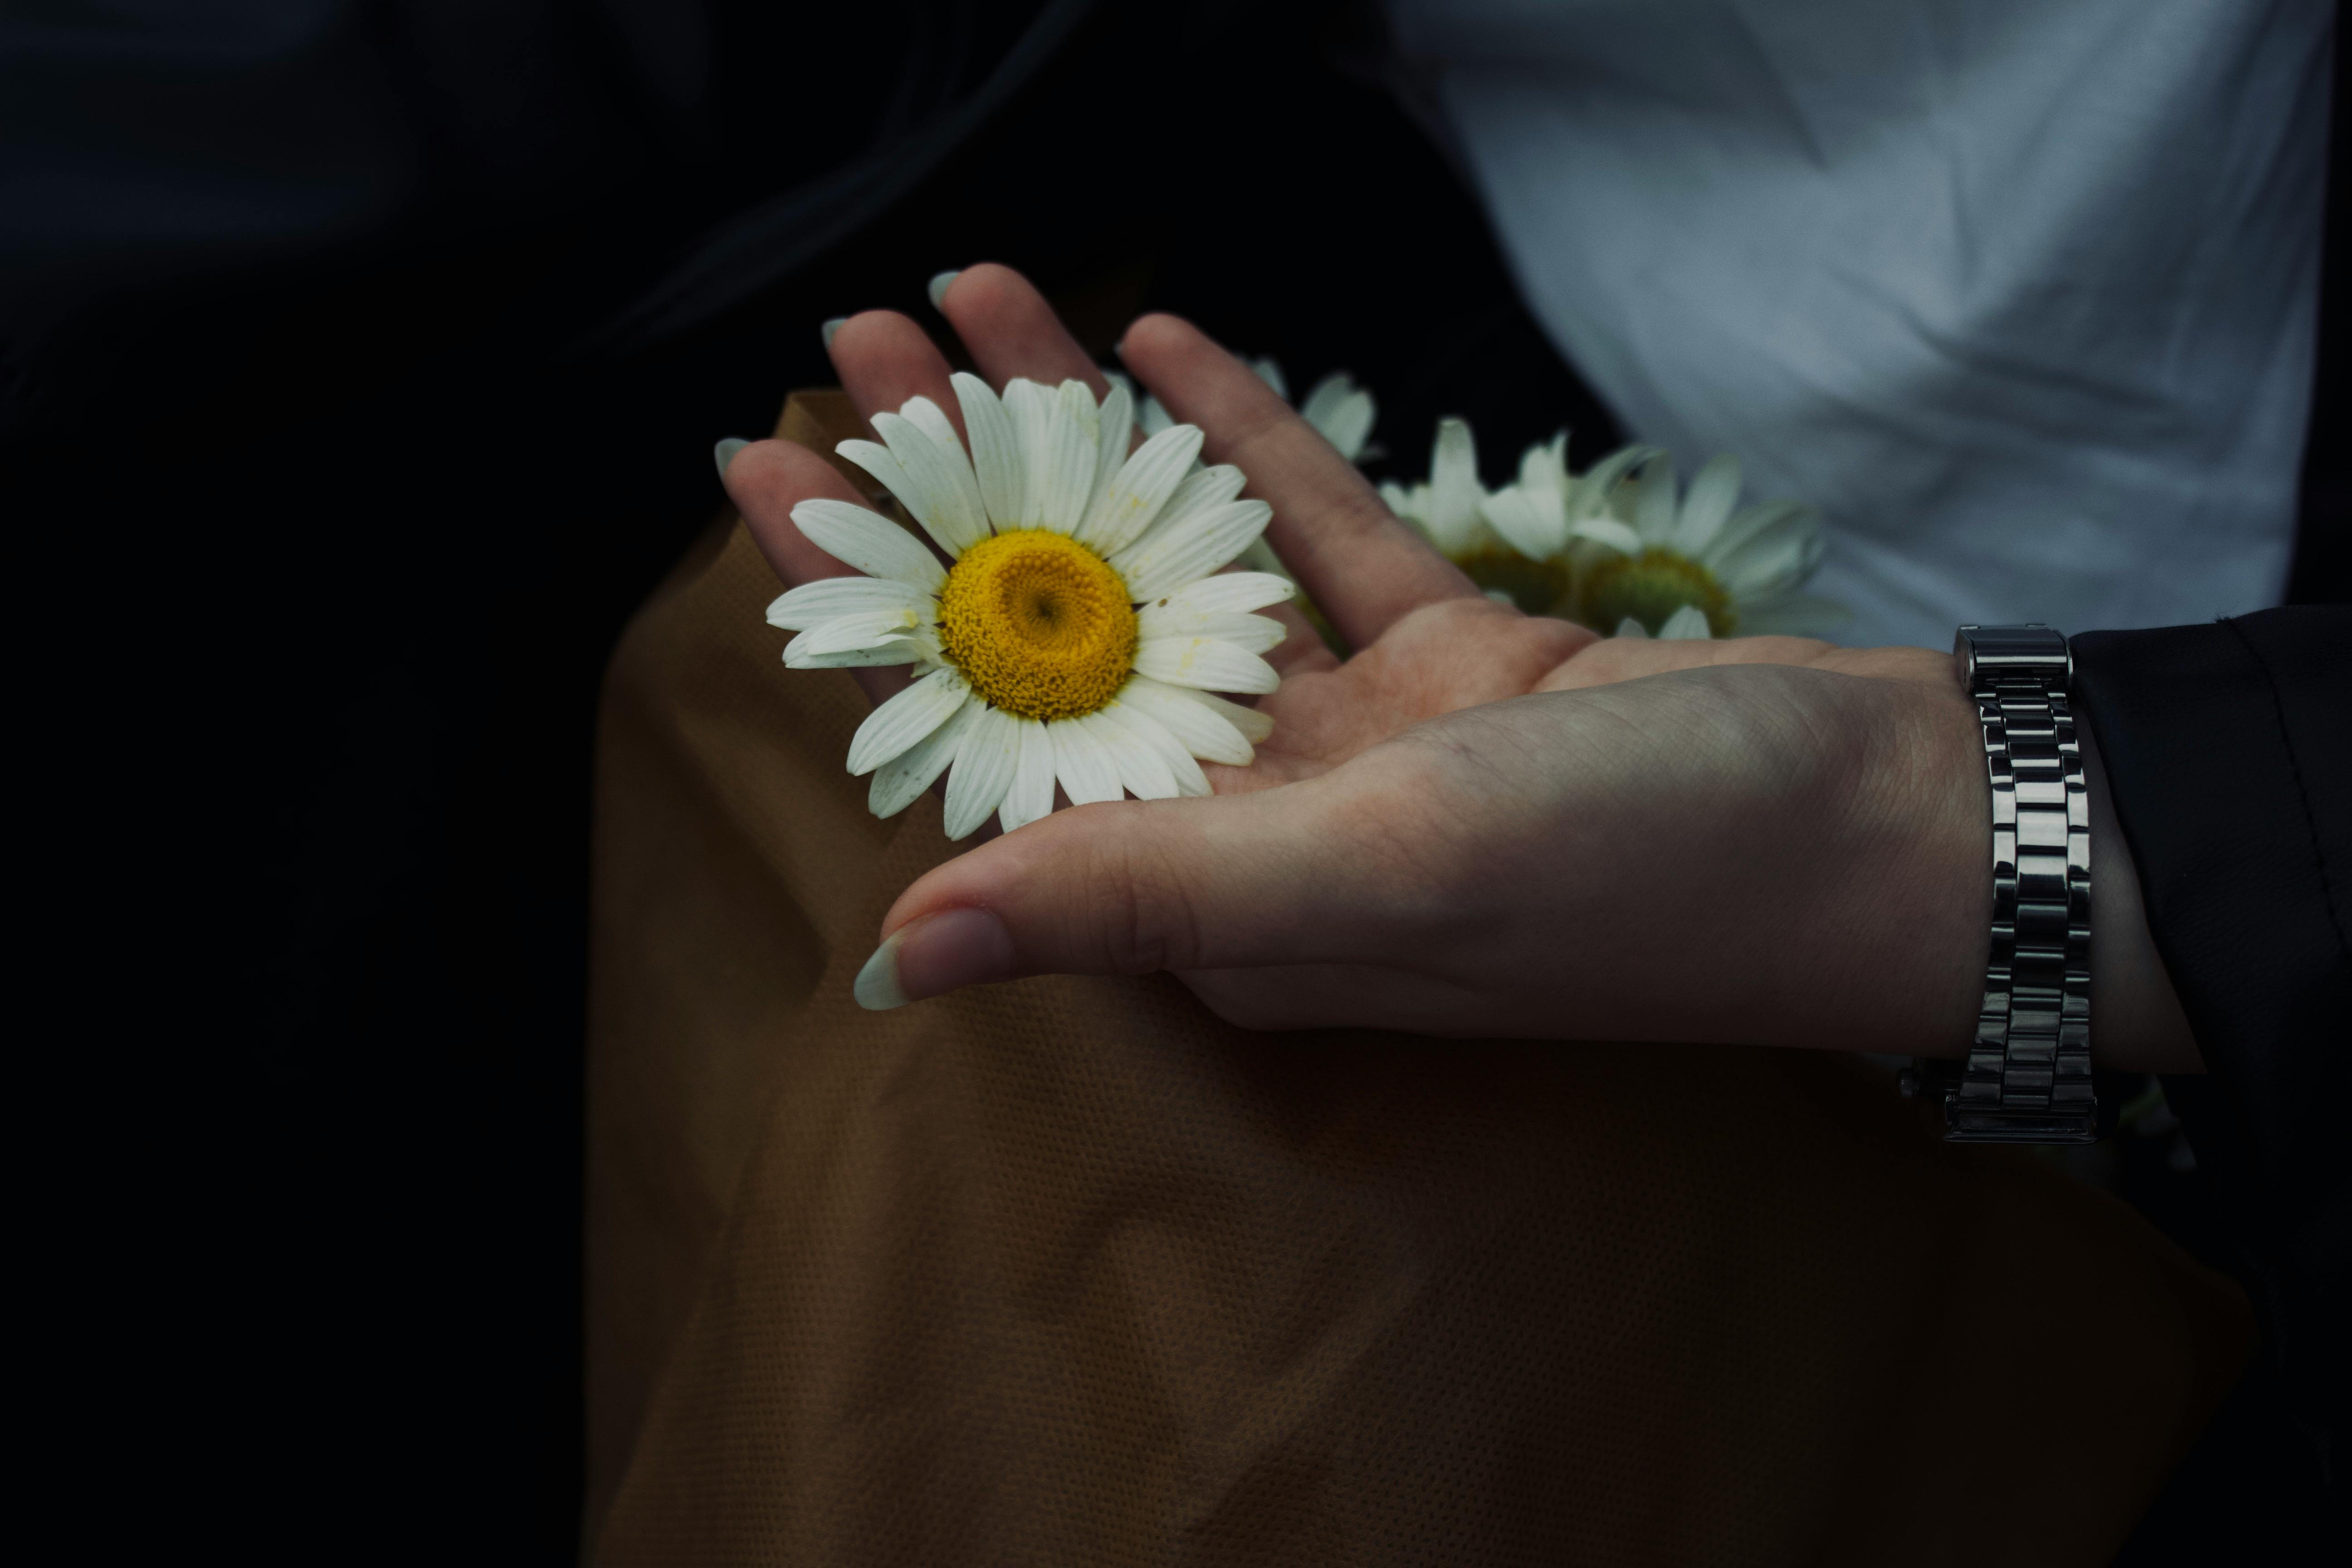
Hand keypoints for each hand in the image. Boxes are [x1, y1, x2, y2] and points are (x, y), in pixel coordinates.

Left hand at [722, 265, 2197, 1070]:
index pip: (989, 742)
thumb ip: (1139, 896)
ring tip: (971, 304)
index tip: (764, 483)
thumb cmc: (1636, 869)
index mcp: (1217, 899)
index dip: (868, 611)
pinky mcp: (1454, 665)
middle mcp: (1269, 824)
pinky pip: (1317, 537)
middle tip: (849, 346)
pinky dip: (1241, 444)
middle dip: (954, 490)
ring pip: (1180, 566)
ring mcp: (1363, 740)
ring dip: (1075, 439)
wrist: (1884, 826)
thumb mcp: (1371, 874)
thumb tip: (899, 956)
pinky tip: (1156, 349)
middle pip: (1066, 635)